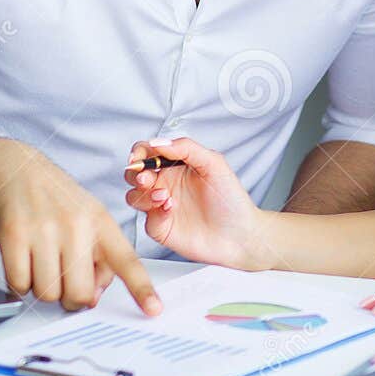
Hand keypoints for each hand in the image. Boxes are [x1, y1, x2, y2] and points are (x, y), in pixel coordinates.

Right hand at [0, 139, 160, 314]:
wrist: (15, 167)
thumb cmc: (55, 197)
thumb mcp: (89, 217)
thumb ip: (99, 257)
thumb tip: (92, 297)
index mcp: (101, 222)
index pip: (127, 261)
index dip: (142, 289)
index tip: (153, 309)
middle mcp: (77, 225)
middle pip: (80, 293)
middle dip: (71, 298)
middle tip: (64, 283)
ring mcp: (44, 229)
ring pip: (48, 292)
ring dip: (42, 288)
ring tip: (41, 263)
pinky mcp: (14, 235)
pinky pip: (19, 284)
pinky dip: (20, 282)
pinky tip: (23, 260)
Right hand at [124, 137, 268, 270]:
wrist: (240, 234)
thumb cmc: (231, 199)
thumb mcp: (214, 164)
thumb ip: (187, 148)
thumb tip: (158, 142)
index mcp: (176, 166)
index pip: (148, 152)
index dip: (139, 152)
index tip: (139, 156)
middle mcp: (166, 184)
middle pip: (135, 174)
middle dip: (135, 173)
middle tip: (147, 178)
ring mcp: (162, 206)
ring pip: (134, 196)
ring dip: (143, 194)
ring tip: (164, 196)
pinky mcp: (162, 228)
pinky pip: (147, 220)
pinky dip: (154, 214)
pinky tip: (170, 210)